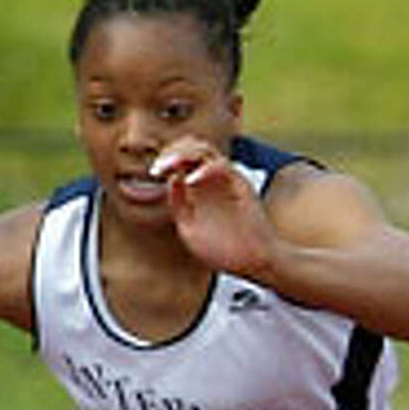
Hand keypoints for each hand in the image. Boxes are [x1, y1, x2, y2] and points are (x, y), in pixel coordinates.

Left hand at [152, 140, 278, 279]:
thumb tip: (172, 179)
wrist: (254, 263)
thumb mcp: (190, 229)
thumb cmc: (226, 251)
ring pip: (205, 149)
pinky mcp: (240, 185)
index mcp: (200, 188)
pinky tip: (191, 181)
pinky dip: (204, 169)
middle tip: (159, 167)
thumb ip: (179, 205)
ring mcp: (227, 181)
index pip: (181, 158)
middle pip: (191, 146)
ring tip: (170, 165)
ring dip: (184, 153)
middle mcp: (212, 180)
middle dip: (172, 151)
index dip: (166, 158)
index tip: (155, 172)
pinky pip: (222, 166)